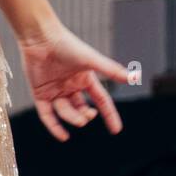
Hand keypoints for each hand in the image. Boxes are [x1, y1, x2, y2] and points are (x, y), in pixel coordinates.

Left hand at [17, 22, 126, 141]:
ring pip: (66, 112)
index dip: (109, 115)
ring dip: (73, 119)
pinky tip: (63, 136)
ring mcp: (55, 91)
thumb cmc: (68, 46)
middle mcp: (71, 86)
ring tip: (79, 120)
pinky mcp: (40, 94)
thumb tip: (135, 76)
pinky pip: (47, 115)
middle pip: (82, 109)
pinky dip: (54, 127)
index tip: (116, 130)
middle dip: (86, 116)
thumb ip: (112, 71)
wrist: (40, 38)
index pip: (100, 100)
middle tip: (88, 116)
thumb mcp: (92, 60)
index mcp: (85, 78)